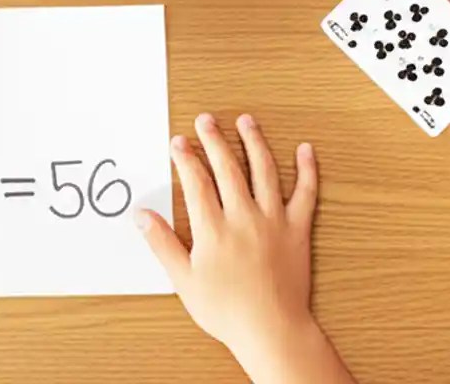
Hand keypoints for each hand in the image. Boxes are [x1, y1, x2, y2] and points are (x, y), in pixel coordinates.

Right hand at [137, 115, 354, 383]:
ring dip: (254, 142)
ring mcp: (273, 220)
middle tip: (206, 120)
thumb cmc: (226, 310)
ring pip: (264, 171)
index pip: (196, 181)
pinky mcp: (298, 230)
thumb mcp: (183, 279)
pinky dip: (307, 170)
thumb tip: (142, 215)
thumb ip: (162, 243)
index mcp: (213, 228)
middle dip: (214, 140)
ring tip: (246, 121)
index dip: (185, 158)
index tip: (179, 141)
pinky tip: (304, 150)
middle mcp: (243, 216)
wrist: (272, 329)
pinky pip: (306, 194)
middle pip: (227, 168)